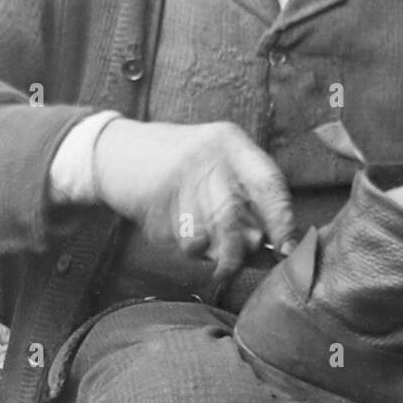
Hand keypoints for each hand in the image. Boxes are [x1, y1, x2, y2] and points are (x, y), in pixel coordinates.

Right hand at [92, 119, 298, 278]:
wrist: (114, 152)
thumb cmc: (176, 166)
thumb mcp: (215, 168)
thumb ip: (244, 201)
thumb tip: (272, 248)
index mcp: (230, 142)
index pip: (269, 183)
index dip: (282, 220)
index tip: (288, 249)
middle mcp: (207, 154)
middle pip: (235, 216)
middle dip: (238, 249)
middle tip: (235, 260)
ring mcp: (176, 175)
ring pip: (206, 234)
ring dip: (209, 253)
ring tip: (202, 246)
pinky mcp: (151, 198)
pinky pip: (179, 238)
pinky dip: (182, 246)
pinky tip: (174, 229)